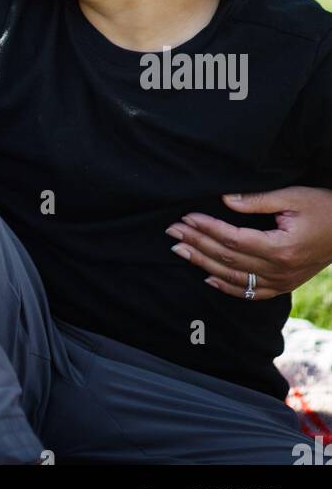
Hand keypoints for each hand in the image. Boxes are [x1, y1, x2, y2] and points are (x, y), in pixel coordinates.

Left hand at [165, 187, 331, 298]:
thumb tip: (224, 199)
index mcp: (280, 247)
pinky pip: (252, 293)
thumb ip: (257, 199)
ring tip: (180, 250)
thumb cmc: (324, 207)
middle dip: (197, 244)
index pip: (233, 239)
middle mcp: (279, 270)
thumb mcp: (293, 196)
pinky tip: (208, 279)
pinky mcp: (285, 285)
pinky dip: (228, 287)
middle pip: (228, 259)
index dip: (207, 228)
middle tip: (171, 232)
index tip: (186, 217)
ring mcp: (282, 281)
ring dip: (203, 264)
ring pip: (234, 278)